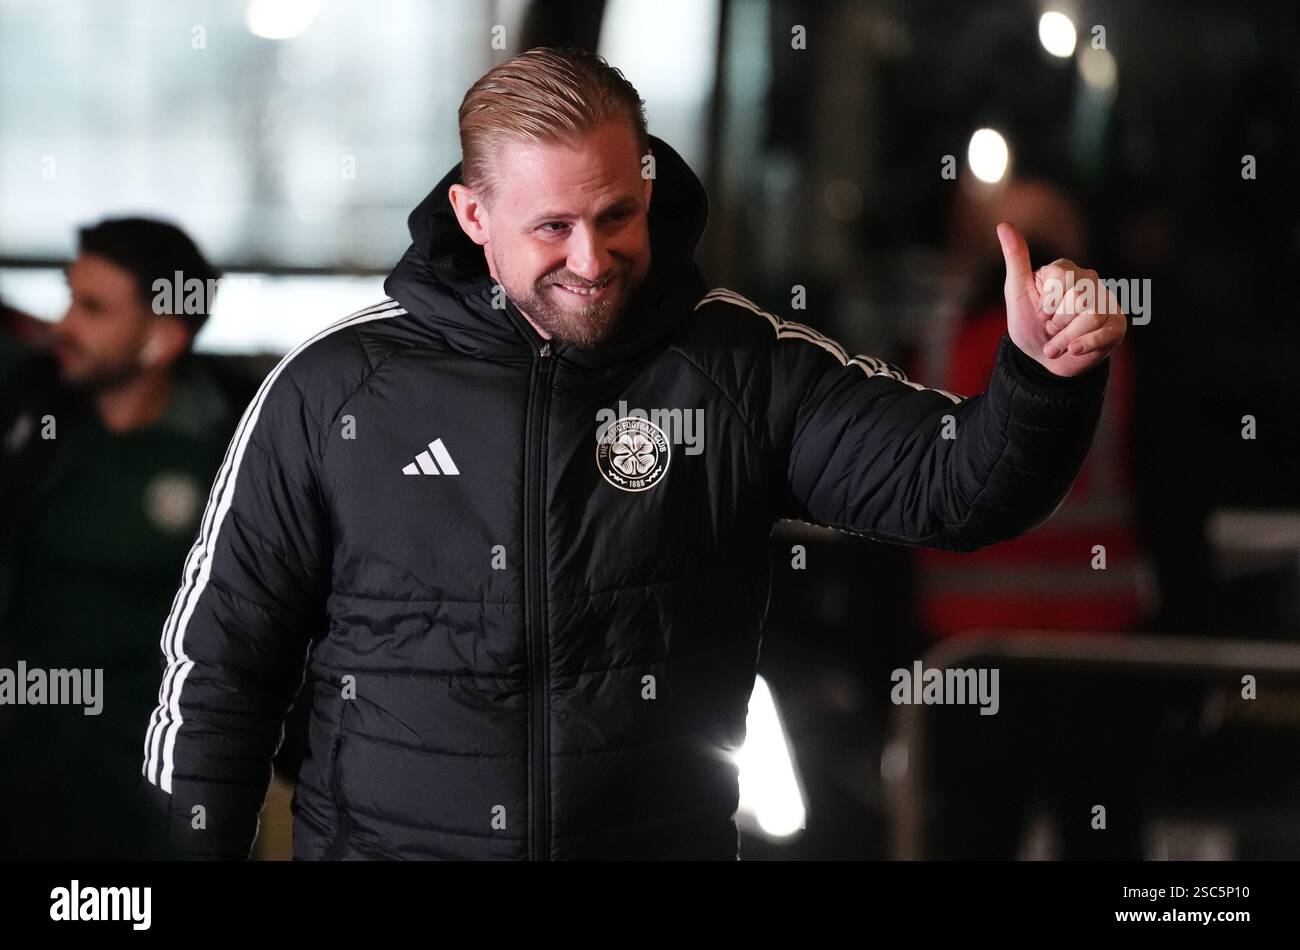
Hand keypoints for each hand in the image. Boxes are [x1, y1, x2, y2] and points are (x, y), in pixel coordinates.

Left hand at [997, 221, 1126, 377]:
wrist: (1043, 359)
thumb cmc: (1029, 323)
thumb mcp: (1016, 292)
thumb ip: (1016, 259)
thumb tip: (1003, 224)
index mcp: (1065, 268)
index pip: (1062, 279)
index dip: (1047, 303)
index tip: (1040, 312)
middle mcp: (1089, 279)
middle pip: (1079, 298)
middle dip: (1057, 322)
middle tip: (1050, 327)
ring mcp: (1106, 300)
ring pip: (1092, 316)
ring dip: (1066, 338)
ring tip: (1057, 341)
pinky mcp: (1117, 322)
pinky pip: (1106, 332)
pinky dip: (1084, 345)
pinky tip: (1073, 350)